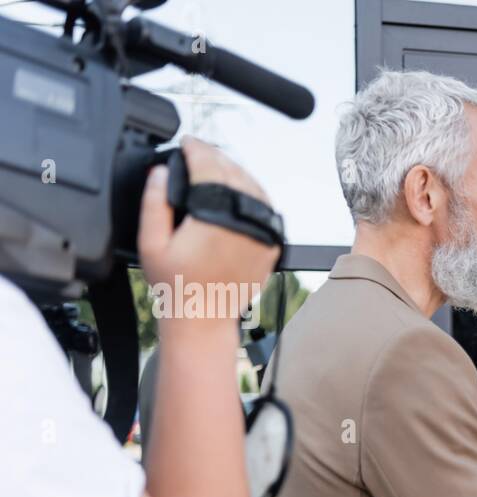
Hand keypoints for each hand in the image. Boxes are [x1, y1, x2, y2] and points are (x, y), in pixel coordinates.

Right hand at [137, 135, 279, 328]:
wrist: (205, 318)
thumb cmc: (177, 286)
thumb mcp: (151, 244)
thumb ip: (154, 204)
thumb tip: (160, 172)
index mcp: (214, 220)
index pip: (210, 168)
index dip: (197, 149)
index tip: (186, 142)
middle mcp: (243, 224)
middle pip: (234, 173)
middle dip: (215, 156)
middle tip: (198, 151)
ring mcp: (261, 234)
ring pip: (254, 187)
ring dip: (235, 171)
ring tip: (215, 166)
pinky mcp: (270, 245)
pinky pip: (266, 207)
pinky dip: (251, 192)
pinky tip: (236, 190)